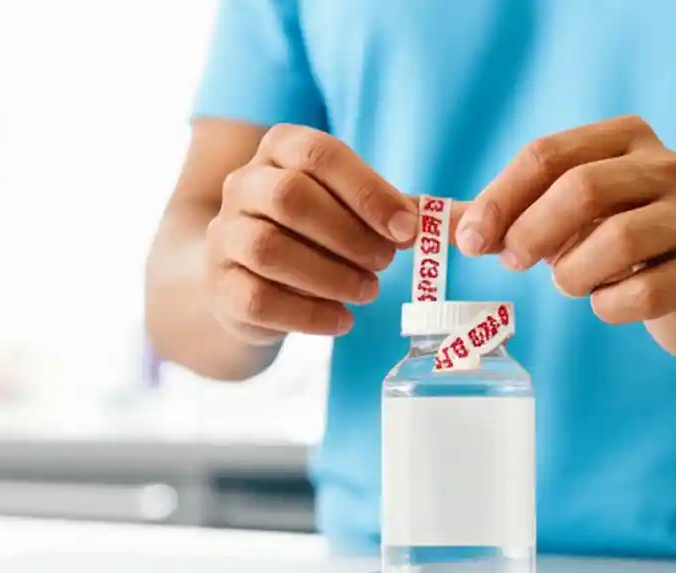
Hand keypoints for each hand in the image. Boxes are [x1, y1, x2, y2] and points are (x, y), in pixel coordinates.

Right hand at [208, 124, 419, 344]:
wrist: (249, 276)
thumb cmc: (314, 233)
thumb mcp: (353, 209)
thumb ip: (399, 212)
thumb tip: (455, 224)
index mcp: (280, 149)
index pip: (320, 154)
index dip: (368, 192)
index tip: (407, 231)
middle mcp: (242, 184)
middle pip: (289, 198)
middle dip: (348, 235)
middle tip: (385, 263)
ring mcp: (224, 235)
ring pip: (269, 249)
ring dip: (330, 276)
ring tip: (368, 292)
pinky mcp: (220, 286)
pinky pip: (259, 299)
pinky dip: (309, 314)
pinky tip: (342, 320)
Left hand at [455, 115, 675, 359]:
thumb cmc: (617, 247)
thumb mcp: (562, 217)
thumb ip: (501, 215)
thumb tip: (425, 221)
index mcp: (625, 137)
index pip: (546, 154)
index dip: (499, 199)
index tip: (469, 241)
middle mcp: (667, 166)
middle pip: (581, 188)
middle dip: (531, 232)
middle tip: (513, 262)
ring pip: (617, 239)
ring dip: (573, 273)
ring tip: (571, 283)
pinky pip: (641, 293)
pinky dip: (607, 307)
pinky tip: (608, 302)